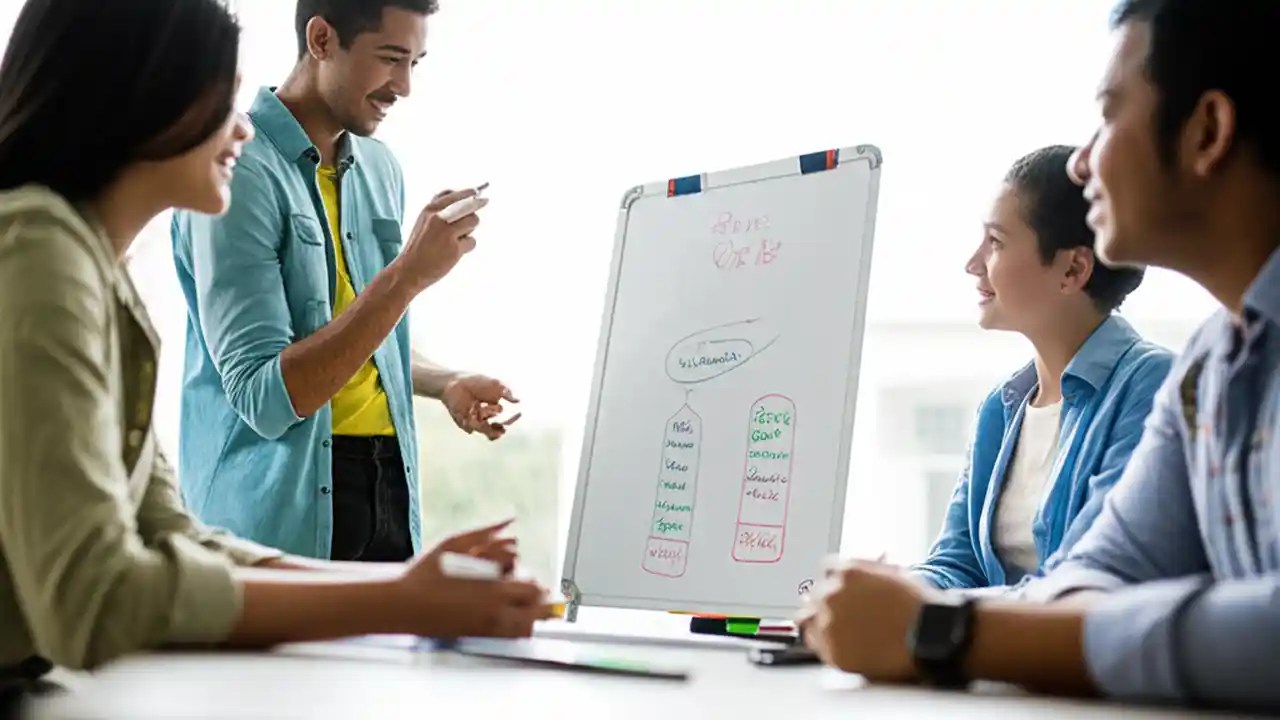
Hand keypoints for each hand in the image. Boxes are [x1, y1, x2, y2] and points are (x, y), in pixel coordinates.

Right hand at [395, 521, 554, 638]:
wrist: (401, 607)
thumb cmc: (424, 575)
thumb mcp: (454, 543)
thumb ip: (486, 532)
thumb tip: (508, 521)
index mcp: (493, 589)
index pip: (534, 590)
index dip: (536, 583)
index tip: (531, 578)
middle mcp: (495, 612)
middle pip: (537, 613)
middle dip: (540, 602)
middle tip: (538, 594)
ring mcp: (487, 628)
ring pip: (525, 629)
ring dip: (531, 616)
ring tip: (525, 606)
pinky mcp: (476, 637)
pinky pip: (509, 638)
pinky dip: (516, 629)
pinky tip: (508, 617)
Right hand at [397, 188, 486, 290]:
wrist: (408, 270)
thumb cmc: (418, 248)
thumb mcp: (423, 223)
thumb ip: (438, 213)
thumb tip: (463, 206)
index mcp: (429, 209)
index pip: (453, 194)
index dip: (467, 193)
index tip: (476, 192)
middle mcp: (438, 217)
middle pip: (468, 206)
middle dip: (471, 214)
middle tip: (470, 222)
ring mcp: (447, 232)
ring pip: (473, 221)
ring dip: (470, 231)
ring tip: (455, 241)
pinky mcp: (454, 248)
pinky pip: (472, 241)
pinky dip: (466, 247)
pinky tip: (454, 253)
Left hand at [442, 374, 520, 439]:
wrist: (455, 381)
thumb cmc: (475, 381)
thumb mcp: (494, 384)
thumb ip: (506, 393)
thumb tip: (518, 400)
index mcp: (492, 409)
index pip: (503, 419)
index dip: (511, 419)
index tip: (519, 414)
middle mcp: (484, 417)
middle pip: (494, 429)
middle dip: (500, 429)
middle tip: (503, 428)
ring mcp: (473, 420)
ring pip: (485, 430)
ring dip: (490, 429)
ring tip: (493, 425)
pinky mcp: (463, 422)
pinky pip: (471, 428)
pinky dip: (475, 425)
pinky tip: (476, 416)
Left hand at [798, 560, 936, 681]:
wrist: (931, 635)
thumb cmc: (920, 607)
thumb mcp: (894, 575)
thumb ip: (868, 572)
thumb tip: (860, 577)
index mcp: (847, 571)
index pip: (827, 570)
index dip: (836, 581)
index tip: (840, 590)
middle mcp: (832, 594)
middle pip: (816, 594)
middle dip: (828, 601)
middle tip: (842, 613)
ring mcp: (829, 623)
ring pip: (807, 619)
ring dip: (818, 620)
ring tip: (834, 629)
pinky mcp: (832, 651)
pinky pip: (814, 644)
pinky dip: (823, 643)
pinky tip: (838, 644)